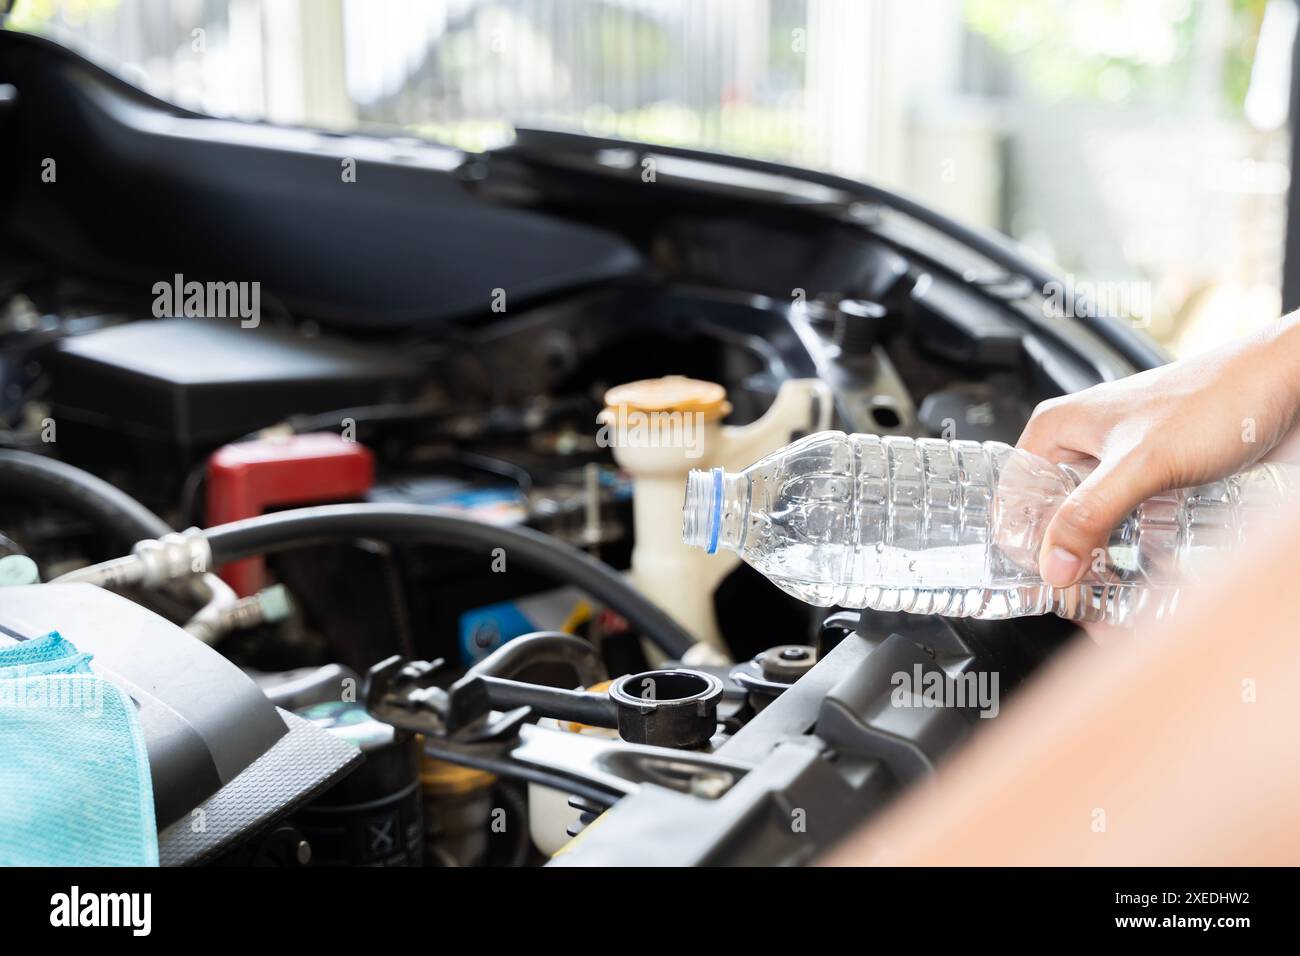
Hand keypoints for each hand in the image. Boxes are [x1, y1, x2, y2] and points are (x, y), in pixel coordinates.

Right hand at [1016, 314, 1299, 586]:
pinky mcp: (1156, 481)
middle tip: (1083, 604)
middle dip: (1067, 566)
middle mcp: (1083, 446)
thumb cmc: (1219, 398)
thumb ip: (1090, 515)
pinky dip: (1138, 556)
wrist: (1289, 386)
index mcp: (1057, 429)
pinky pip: (1133, 528)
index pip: (1012, 500)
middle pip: (1053, 520)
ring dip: (1104, 566)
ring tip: (1115, 603)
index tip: (1042, 586)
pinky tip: (1150, 578)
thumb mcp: (1141, 463)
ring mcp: (1120, 464)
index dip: (1021, 546)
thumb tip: (1052, 566)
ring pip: (1095, 528)